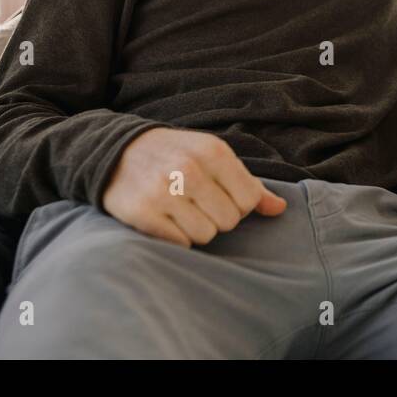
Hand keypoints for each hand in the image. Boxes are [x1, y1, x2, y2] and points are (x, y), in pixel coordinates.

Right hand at [101, 127, 287, 247]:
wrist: (116, 152)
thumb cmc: (175, 155)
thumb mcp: (213, 157)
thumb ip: (248, 183)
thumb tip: (280, 209)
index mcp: (213, 152)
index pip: (249, 200)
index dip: (239, 204)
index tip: (221, 196)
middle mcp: (189, 169)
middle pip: (229, 221)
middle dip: (217, 217)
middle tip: (197, 204)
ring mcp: (164, 192)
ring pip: (205, 235)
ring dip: (196, 229)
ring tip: (180, 210)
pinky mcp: (143, 214)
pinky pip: (179, 244)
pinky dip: (175, 237)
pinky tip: (165, 219)